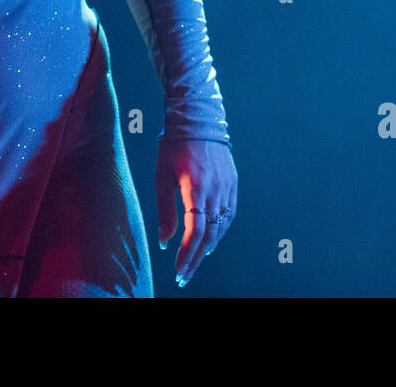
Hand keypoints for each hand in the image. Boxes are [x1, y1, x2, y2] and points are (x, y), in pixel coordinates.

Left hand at [156, 138, 236, 287]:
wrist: (197, 120)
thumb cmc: (173, 147)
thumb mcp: (162, 177)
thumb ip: (165, 211)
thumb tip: (165, 242)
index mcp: (196, 189)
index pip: (195, 232)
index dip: (187, 255)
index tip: (178, 271)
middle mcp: (216, 190)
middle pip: (210, 235)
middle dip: (196, 258)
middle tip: (184, 275)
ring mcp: (227, 187)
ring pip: (222, 227)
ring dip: (208, 247)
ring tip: (195, 261)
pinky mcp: (233, 183)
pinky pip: (229, 214)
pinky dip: (221, 231)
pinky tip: (211, 240)